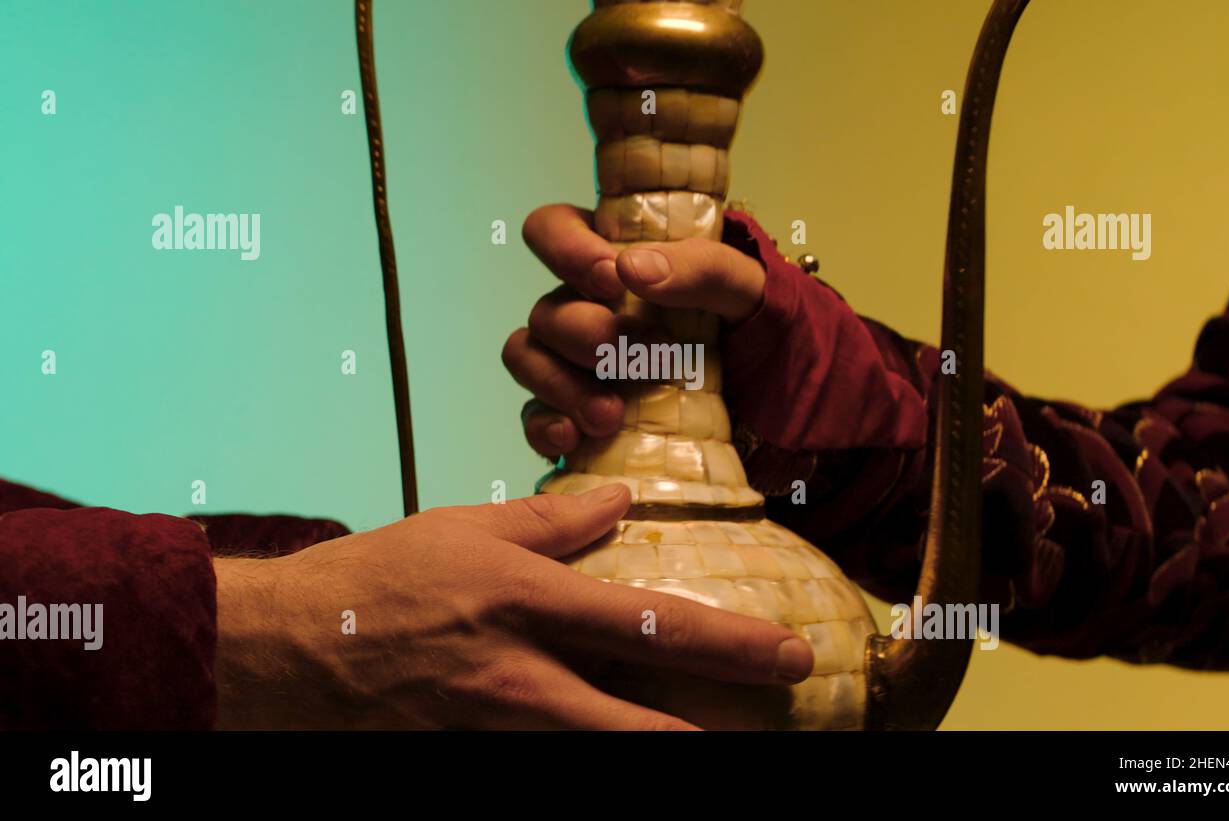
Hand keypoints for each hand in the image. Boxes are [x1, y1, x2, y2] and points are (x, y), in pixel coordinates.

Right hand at [213, 485, 812, 729]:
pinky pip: (549, 759)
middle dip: (718, 729)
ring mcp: (494, 729)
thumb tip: (622, 502)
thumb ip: (551, 520)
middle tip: (780, 718)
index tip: (788, 653)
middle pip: (641, 718)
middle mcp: (518, 675)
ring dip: (663, 746)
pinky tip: (623, 740)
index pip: (648, 624)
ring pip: (601, 750)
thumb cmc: (371, 579)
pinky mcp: (468, 758)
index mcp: (523, 599)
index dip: (729, 644)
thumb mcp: (462, 529)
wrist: (278, 651)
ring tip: (717, 742)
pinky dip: (592, 753)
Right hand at [502, 203, 766, 458]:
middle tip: (635, 357)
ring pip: (527, 360)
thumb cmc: (743, 316)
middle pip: (544, 310)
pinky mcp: (574, 411)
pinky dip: (545, 428)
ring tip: (609, 415)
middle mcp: (579, 305)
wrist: (764, 384)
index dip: (566, 250)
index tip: (613, 280)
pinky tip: (574, 439)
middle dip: (583, 334)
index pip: (551, 229)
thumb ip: (699, 267)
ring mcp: (571, 361)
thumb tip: (633, 270)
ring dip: (560, 386)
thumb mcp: (741, 284)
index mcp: (609, 257)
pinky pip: (535, 417)